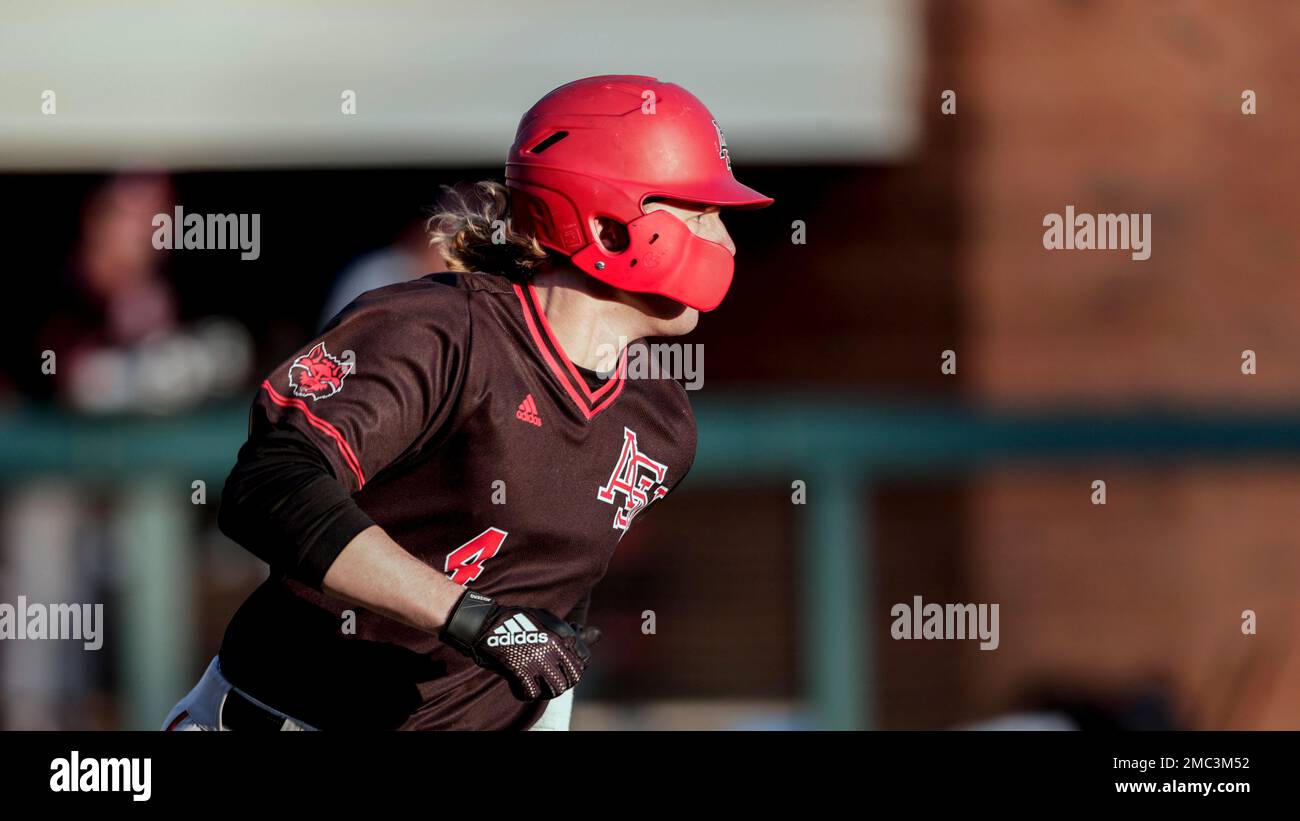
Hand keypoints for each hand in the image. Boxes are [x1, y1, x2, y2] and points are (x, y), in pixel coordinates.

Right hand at [441, 591, 591, 700]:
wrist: (488, 622)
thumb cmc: (518, 620)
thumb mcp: (547, 619)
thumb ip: (569, 631)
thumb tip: (597, 635)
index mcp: (561, 634)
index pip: (584, 660)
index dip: (577, 667)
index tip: (566, 669)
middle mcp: (553, 647)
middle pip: (573, 678)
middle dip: (565, 681)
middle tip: (552, 681)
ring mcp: (538, 659)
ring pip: (557, 688)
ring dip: (548, 691)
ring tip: (539, 687)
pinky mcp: (521, 670)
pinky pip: (532, 693)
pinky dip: (527, 694)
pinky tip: (522, 688)